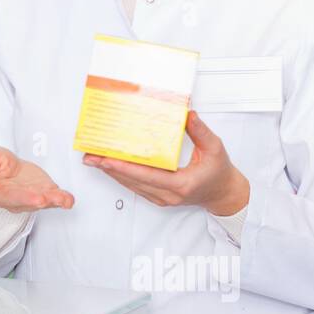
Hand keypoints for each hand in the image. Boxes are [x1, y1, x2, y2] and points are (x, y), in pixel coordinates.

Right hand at [0, 146, 74, 211]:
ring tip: (63, 199)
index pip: (10, 198)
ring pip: (43, 202)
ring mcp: (32, 198)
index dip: (22, 198)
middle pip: (28, 202)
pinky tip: (69, 200)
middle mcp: (16, 201)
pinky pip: (55, 198)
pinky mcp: (45, 193)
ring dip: (54, 201)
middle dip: (38, 201)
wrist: (8, 166)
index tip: (35, 197)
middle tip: (46, 199)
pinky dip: (63, 199)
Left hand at [81, 111, 248, 216]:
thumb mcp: (215, 148)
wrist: (223, 194)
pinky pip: (135, 186)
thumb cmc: (219, 173)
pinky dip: (121, 175)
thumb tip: (187, 114)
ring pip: (130, 185)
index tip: (107, 158)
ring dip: (111, 171)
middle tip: (90, 154)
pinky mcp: (158, 197)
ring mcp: (162, 198)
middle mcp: (168, 195)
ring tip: (94, 158)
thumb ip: (200, 131)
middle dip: (109, 167)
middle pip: (132, 181)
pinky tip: (110, 165)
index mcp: (181, 185)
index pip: (147, 176)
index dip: (124, 167)